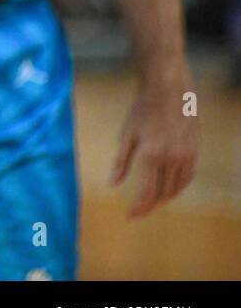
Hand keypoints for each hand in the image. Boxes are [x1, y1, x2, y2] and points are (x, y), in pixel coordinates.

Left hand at [110, 79, 198, 217]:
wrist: (169, 91)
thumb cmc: (142, 111)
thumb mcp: (126, 135)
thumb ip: (120, 161)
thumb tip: (112, 184)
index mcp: (151, 155)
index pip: (147, 192)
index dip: (139, 207)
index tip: (130, 216)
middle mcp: (171, 158)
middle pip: (163, 193)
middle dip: (150, 205)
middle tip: (138, 211)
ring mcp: (186, 155)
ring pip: (177, 188)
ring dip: (164, 198)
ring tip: (151, 202)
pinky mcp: (195, 151)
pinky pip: (188, 177)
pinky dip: (179, 187)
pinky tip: (169, 189)